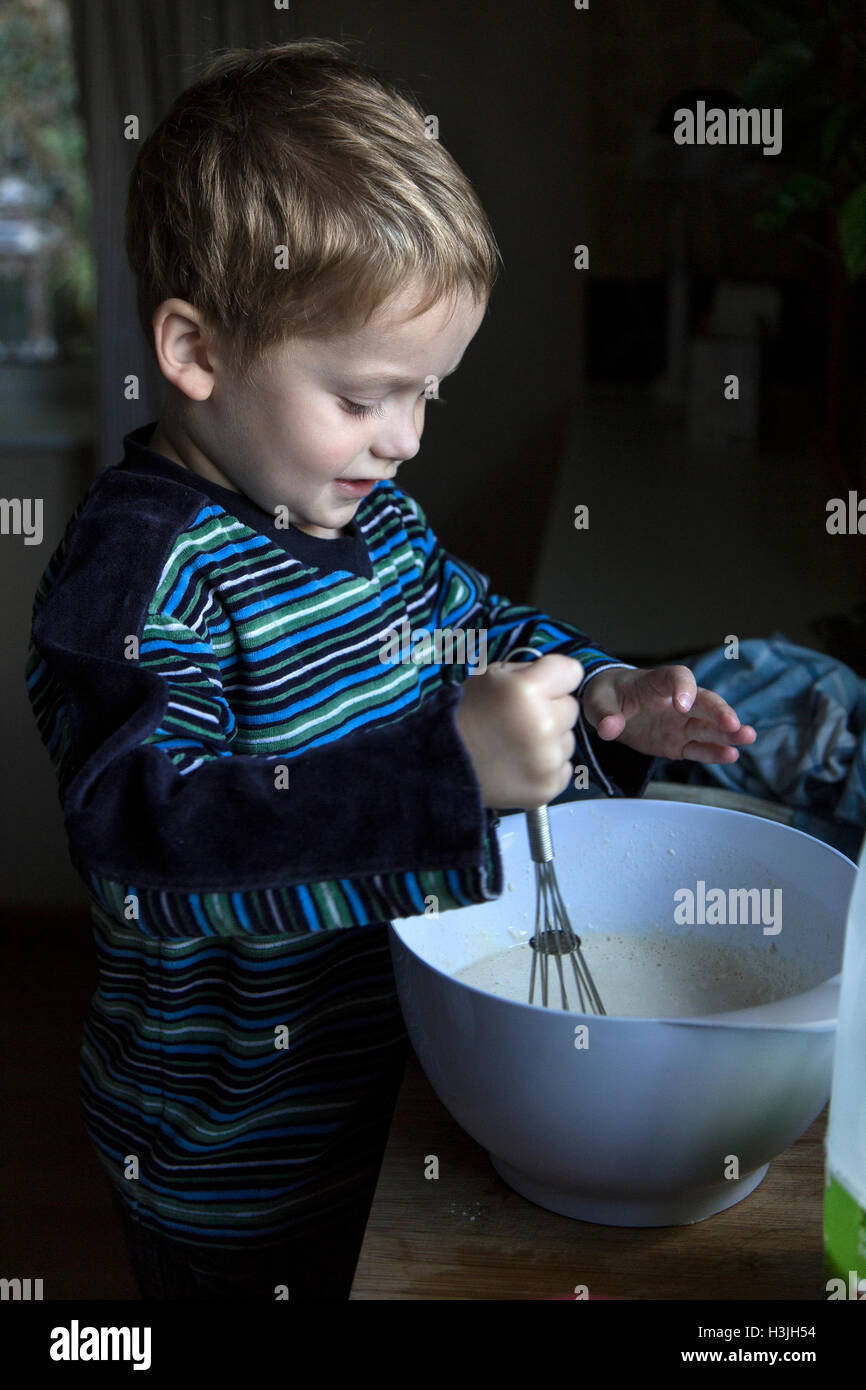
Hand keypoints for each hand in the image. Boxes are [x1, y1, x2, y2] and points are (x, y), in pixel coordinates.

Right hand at [454, 653, 583, 808]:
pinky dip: (547, 767)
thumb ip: (527, 671)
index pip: (572, 672)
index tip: (543, 686)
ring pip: (568, 739)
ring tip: (517, 744)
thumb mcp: (489, 676)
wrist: (441, 764)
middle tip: (520, 720)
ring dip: (551, 740)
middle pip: (571, 707)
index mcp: (527, 690)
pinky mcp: (548, 787)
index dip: (556, 678)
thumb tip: (557, 676)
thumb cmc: (466, 715)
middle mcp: (543, 724)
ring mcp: (547, 760)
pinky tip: (522, 764)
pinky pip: (564, 767)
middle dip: (551, 710)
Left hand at [581, 665, 756, 762]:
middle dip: (719, 712)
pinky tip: (731, 755)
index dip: (683, 688)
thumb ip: (604, 714)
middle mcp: (674, 700)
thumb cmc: (607, 695)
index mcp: (655, 682)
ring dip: (728, 732)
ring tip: (748, 737)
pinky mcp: (678, 742)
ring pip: (707, 726)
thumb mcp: (597, 701)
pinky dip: (714, 752)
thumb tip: (610, 728)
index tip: (682, 704)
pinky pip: (698, 748)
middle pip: (703, 702)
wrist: (609, 707)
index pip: (676, 678)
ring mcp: (679, 722)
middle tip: (734, 724)